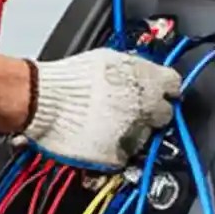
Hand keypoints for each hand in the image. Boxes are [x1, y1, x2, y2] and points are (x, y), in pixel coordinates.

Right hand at [21, 49, 180, 170]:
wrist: (40, 100)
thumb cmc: (67, 78)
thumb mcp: (106, 59)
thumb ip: (133, 68)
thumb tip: (144, 72)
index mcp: (146, 81)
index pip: (173, 84)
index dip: (164, 88)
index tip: (158, 91)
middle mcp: (146, 108)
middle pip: (163, 113)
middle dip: (149, 111)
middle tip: (128, 107)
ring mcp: (133, 133)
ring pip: (144, 135)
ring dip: (131, 129)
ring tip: (104, 120)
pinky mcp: (117, 155)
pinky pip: (124, 152)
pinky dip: (114, 146)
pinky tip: (97, 133)